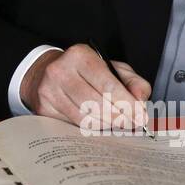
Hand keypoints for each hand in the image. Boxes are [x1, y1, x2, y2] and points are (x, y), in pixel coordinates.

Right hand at [19, 44, 152, 130]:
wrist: (47, 72)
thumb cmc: (85, 71)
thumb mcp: (112, 68)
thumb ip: (132, 82)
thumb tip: (141, 101)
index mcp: (80, 56)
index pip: (107, 85)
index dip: (127, 104)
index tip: (141, 117)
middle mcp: (60, 71)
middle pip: (96, 105)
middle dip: (118, 118)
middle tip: (131, 124)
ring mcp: (49, 91)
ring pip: (85, 119)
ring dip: (105, 125)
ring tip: (115, 124)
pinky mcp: (43, 109)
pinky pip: (73, 126)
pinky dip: (90, 128)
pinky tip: (98, 124)